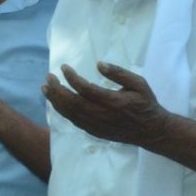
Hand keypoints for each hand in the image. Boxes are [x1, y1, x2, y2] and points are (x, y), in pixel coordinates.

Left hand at [43, 62, 172, 146]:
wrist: (151, 131)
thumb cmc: (145, 104)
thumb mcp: (139, 84)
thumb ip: (119, 73)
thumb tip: (99, 64)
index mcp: (112, 101)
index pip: (85, 89)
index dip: (71, 78)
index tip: (64, 67)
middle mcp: (101, 115)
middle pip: (72, 102)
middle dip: (57, 89)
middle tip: (48, 76)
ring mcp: (96, 125)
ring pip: (70, 113)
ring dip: (55, 100)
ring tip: (45, 88)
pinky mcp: (94, 131)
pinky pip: (73, 121)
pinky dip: (62, 111)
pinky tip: (56, 102)